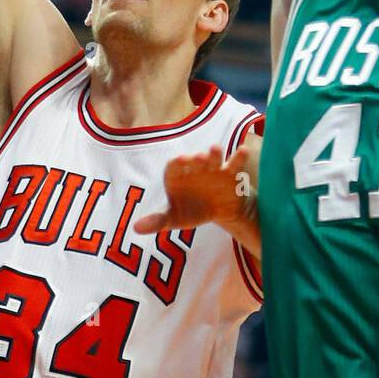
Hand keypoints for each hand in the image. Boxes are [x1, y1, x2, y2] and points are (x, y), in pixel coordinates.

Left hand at [138, 135, 260, 243]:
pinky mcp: (230, 174)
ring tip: (215, 149)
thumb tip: (135, 228)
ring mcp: (213, 169)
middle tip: (198, 157)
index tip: (180, 161)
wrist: (218, 211)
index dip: (177, 164)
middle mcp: (195, 169)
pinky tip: (243, 150)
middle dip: (197, 159)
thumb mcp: (174, 218)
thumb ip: (158, 220)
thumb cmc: (190, 210)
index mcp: (178, 176)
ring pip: (214, 158)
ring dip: (214, 153)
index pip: (174, 167)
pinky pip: (235, 163)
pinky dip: (239, 157)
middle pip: (195, 161)